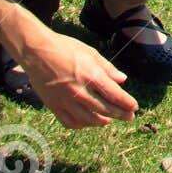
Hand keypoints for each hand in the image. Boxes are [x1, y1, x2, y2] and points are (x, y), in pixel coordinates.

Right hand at [19, 31, 138, 128]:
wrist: (37, 51)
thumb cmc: (65, 48)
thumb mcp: (90, 53)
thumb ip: (107, 68)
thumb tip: (122, 79)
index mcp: (92, 76)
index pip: (115, 95)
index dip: (126, 103)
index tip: (134, 107)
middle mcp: (80, 92)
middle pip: (105, 109)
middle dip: (120, 114)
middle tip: (129, 117)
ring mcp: (66, 101)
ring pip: (88, 119)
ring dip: (102, 122)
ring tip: (109, 120)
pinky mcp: (54, 106)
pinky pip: (70, 122)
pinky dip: (80, 125)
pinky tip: (86, 122)